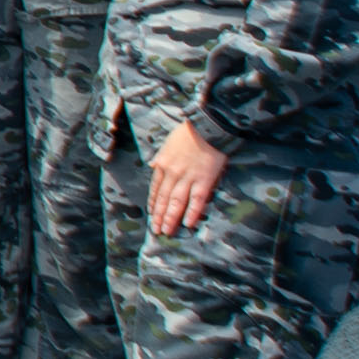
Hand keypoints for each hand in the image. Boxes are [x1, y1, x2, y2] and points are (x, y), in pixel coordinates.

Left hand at [145, 119, 227, 234]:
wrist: (207, 126)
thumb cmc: (188, 132)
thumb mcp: (168, 143)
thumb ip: (161, 156)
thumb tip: (153, 164)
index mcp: (162, 164)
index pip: (155, 188)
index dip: (153, 203)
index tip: (152, 214)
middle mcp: (172, 173)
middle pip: (163, 198)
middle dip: (159, 215)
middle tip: (156, 230)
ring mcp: (187, 178)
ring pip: (176, 202)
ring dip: (170, 218)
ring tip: (167, 231)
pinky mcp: (204, 180)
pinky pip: (196, 200)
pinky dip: (192, 213)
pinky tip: (188, 224)